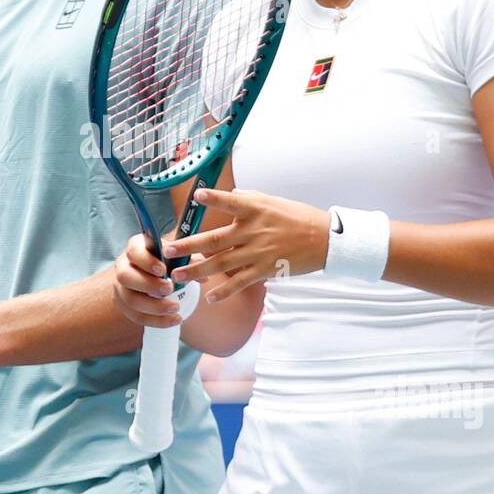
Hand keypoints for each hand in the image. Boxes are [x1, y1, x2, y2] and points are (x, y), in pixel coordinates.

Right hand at [114, 232, 186, 329]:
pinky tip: (173, 320)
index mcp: (136, 248)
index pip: (134, 252)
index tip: (163, 270)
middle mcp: (123, 266)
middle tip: (170, 290)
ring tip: (176, 308)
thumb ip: (189, 262)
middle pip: (126, 276)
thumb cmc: (167, 260)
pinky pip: (136, 316)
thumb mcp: (177, 256)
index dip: (146, 261)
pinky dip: (156, 320)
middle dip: (148, 285)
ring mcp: (120, 286)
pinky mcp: (124, 304)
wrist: (154, 273)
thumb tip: (204, 277)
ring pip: (130, 299)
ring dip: (153, 306)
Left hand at [163, 187, 330, 301]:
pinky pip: (240, 282)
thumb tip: (230, 197)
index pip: (231, 202)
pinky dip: (224, 291)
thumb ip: (248, 200)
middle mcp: (253, 230)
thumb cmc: (298, 217)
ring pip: (221, 263)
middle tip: (168, 250)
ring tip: (178, 276)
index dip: (214, 198)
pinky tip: (210, 297)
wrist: (325, 240)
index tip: (197, 196)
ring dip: (197, 270)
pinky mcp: (265, 270)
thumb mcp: (273, 201)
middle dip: (189, 245)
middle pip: (215, 239)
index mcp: (255, 209)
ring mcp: (258, 252)